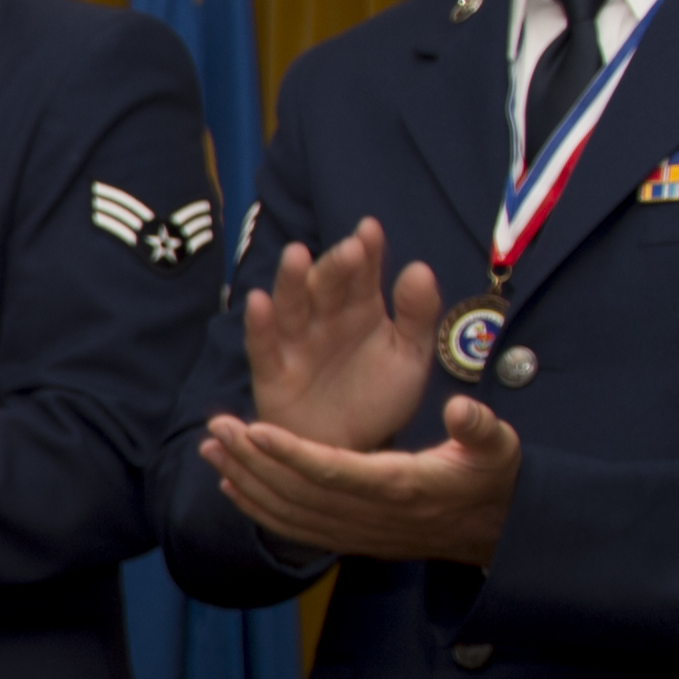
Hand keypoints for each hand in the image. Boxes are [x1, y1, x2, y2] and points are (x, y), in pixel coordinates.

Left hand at [199, 395, 523, 565]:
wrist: (497, 529)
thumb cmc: (492, 478)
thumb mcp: (499, 447)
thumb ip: (480, 427)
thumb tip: (462, 408)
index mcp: (401, 487)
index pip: (335, 471)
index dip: (292, 453)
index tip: (256, 429)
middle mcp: (371, 515)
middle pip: (299, 491)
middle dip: (254, 460)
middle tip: (218, 426)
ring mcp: (357, 533)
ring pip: (290, 512)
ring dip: (247, 481)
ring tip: (212, 448)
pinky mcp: (349, 539)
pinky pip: (295, 529)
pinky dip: (259, 510)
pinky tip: (230, 485)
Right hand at [244, 219, 441, 451]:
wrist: (346, 449)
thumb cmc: (377, 399)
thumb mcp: (409, 358)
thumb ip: (417, 315)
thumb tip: (420, 268)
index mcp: (361, 309)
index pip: (363, 273)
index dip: (367, 252)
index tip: (370, 230)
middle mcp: (326, 318)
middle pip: (327, 285)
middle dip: (336, 265)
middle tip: (349, 249)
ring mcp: (297, 342)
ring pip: (292, 305)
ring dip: (291, 281)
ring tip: (296, 255)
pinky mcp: (272, 370)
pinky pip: (264, 344)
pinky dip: (259, 324)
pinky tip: (259, 301)